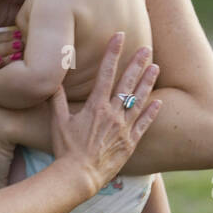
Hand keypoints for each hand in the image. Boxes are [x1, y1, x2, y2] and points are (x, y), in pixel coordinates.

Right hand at [47, 34, 160, 194]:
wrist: (78, 176)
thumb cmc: (65, 150)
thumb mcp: (58, 122)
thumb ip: (57, 99)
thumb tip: (51, 80)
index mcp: (95, 106)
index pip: (106, 73)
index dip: (113, 53)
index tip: (120, 36)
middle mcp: (112, 114)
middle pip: (127, 83)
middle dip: (136, 63)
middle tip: (146, 47)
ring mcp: (124, 128)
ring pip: (139, 100)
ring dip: (147, 82)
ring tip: (156, 66)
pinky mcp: (130, 143)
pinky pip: (144, 124)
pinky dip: (152, 112)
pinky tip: (160, 101)